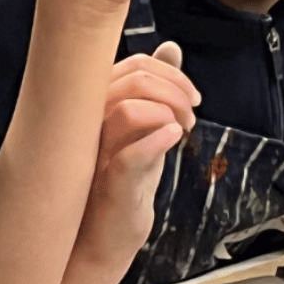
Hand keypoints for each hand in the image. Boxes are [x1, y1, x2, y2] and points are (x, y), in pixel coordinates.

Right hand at [81, 43, 199, 252]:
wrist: (106, 234)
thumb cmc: (123, 179)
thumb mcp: (144, 126)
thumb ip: (156, 89)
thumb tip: (171, 48)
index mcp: (98, 104)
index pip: (134, 64)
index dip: (170, 73)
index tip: (192, 96)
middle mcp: (91, 122)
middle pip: (134, 79)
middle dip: (176, 90)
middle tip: (192, 115)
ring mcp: (97, 152)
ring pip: (128, 110)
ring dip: (170, 112)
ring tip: (184, 128)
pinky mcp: (110, 184)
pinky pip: (129, 155)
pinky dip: (158, 141)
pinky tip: (175, 138)